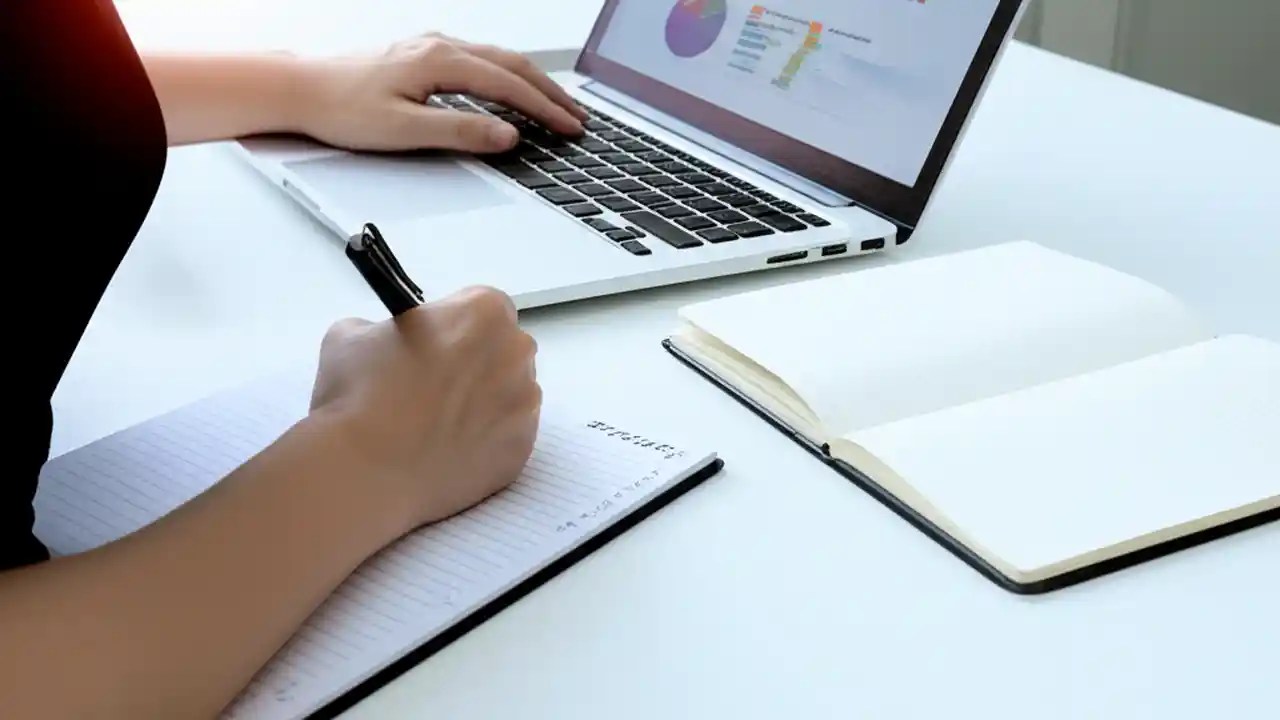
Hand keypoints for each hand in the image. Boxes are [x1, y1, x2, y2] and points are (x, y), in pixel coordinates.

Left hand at [294, 32, 586, 152]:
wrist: (300, 89)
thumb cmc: (341, 108)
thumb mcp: (404, 131)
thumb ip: (460, 133)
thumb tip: (507, 137)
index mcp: (440, 61)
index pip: (509, 85)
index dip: (545, 109)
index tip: (570, 127)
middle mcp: (440, 46)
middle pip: (512, 66)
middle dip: (550, 92)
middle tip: (578, 118)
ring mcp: (431, 46)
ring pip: (498, 59)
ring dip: (532, 82)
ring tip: (556, 105)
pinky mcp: (422, 54)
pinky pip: (480, 60)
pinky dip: (508, 75)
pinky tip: (512, 89)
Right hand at [310, 286, 540, 534]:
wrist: (368, 472)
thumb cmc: (359, 393)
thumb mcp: (351, 335)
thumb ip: (383, 328)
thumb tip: (389, 342)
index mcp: (483, 312)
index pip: (483, 307)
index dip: (455, 326)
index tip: (432, 346)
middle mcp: (517, 353)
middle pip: (504, 349)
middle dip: (476, 363)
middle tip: (433, 387)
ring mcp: (525, 405)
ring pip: (509, 396)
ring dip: (483, 404)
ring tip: (436, 426)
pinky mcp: (522, 450)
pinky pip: (507, 438)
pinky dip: (485, 443)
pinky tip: (447, 453)